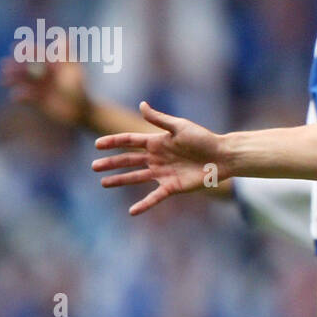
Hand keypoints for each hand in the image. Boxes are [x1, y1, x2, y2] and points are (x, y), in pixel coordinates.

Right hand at [0, 52, 90, 127]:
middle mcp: (44, 74)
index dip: (25, 51)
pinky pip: (25, 97)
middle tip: (4, 65)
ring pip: (22, 81)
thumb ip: (65, 53)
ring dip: (12, 79)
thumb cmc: (77, 87)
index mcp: (52, 64)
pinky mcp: (38, 100)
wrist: (81, 110)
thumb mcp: (71, 70)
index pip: (36, 54)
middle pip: (25, 67)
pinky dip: (19, 96)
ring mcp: (40, 87)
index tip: (14, 48)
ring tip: (4, 80)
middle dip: (14, 66)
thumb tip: (64, 34)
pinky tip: (16, 96)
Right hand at [92, 102, 224, 214]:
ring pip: (136, 178)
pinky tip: (132, 211)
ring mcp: (163, 173)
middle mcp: (157, 158)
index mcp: (157, 142)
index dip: (114, 142)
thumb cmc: (204, 139)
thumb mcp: (180, 127)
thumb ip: (159, 119)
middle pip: (128, 160)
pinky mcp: (172, 187)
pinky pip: (154, 197)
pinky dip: (144, 204)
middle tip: (94, 166)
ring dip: (120, 180)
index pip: (130, 141)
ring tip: (103, 183)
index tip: (97, 145)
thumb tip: (141, 104)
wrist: (222, 156)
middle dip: (111, 163)